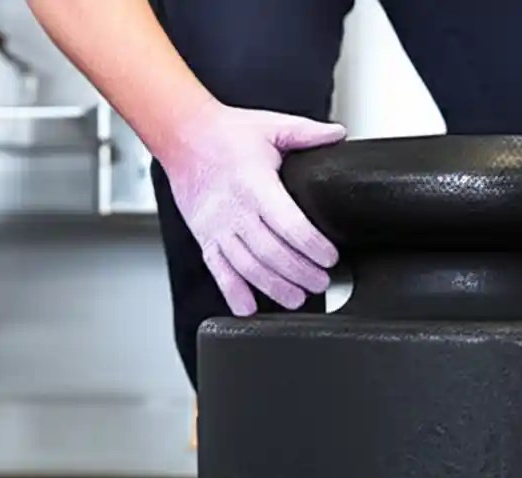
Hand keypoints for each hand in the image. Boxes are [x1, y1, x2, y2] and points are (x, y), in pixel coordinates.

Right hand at [156, 101, 346, 315]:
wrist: (183, 136)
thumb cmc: (227, 133)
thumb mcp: (272, 126)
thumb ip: (308, 133)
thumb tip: (339, 135)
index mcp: (255, 184)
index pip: (288, 224)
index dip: (311, 246)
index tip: (330, 258)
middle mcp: (234, 209)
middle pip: (270, 252)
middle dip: (299, 273)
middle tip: (321, 282)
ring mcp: (216, 226)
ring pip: (246, 266)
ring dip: (273, 287)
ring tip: (296, 298)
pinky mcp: (203, 237)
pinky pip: (217, 270)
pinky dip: (232, 291)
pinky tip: (248, 307)